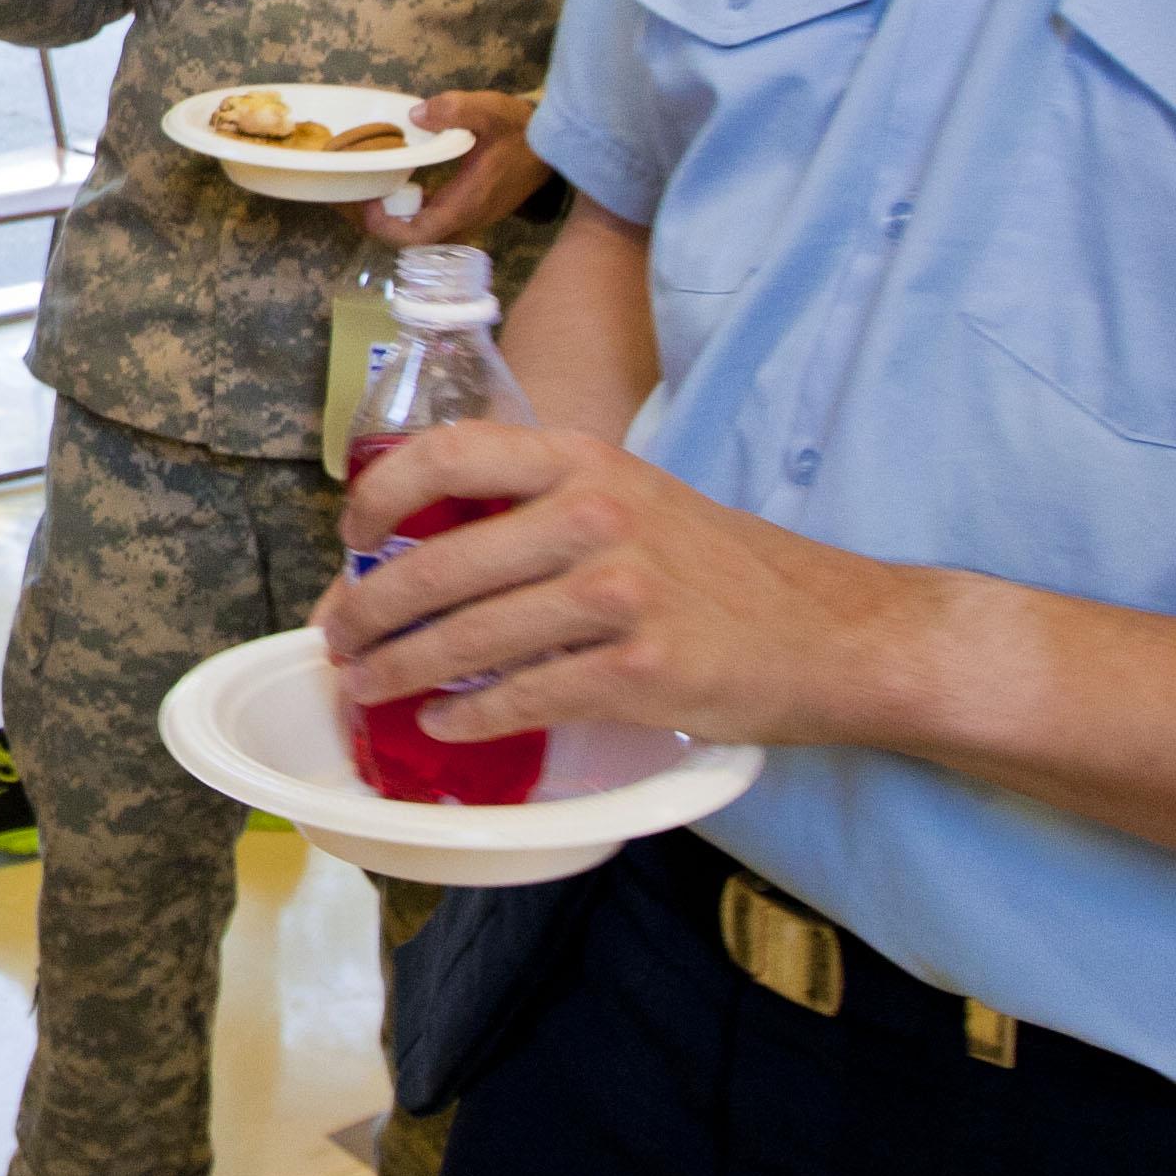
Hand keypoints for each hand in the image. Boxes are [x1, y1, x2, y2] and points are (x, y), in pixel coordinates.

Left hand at [312, 419, 960, 757]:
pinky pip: (520, 697)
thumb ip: (544, 505)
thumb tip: (430, 545)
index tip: (351, 537)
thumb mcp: (634, 497)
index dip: (377, 495)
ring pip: (466, 638)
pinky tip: (444, 722)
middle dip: (368, 610)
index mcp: (582, 461)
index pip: (446, 454)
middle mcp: (593, 516)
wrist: (835, 632)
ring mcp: (616, 594)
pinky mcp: (637, 672)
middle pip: (437, 563)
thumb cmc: (724, 569)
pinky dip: (468, 715)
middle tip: (340, 638)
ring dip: (400, 671)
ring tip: (369, 687)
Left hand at [357, 91, 547, 246]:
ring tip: (381, 192)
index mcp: (466, 202)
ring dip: (402, 220)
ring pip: (430, 234)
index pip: (419, 234)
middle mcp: (468, 218)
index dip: (387, 227)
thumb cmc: (521, 128)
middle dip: (387, 225)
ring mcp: (474, 217)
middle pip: (419, 240)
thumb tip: (415, 115)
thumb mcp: (487, 109)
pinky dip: (419, 211)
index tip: (369, 204)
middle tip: (366, 197)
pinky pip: (441, 222)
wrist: (556, 141)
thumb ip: (452, 109)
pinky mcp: (477, 210)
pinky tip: (409, 186)